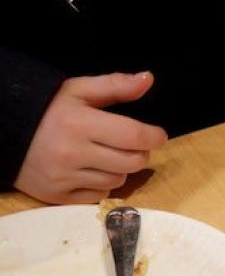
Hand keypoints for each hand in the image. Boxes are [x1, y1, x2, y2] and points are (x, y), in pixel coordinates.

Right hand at [14, 72, 167, 203]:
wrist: (6, 134)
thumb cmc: (48, 110)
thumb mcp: (78, 90)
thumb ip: (115, 85)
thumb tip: (148, 79)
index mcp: (80, 123)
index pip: (134, 136)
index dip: (154, 136)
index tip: (158, 135)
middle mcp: (72, 153)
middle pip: (132, 162)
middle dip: (140, 152)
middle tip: (133, 144)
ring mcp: (63, 178)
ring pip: (118, 180)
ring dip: (121, 168)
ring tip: (108, 155)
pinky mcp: (57, 197)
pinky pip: (99, 196)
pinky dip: (103, 185)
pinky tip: (92, 170)